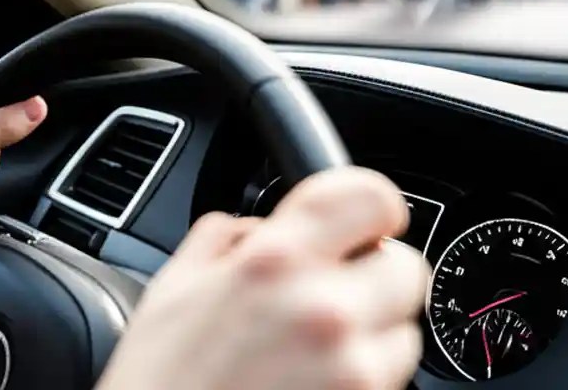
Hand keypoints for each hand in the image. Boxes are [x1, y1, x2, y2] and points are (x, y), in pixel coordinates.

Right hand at [98, 168, 428, 389]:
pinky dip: (363, 378)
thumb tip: (260, 226)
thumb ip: (226, 237)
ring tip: (313, 350)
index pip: (371, 196)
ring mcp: (352, 368)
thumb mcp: (175, 284)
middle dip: (371, 276)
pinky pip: (390, 380)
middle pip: (405, 266)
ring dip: (372, 334)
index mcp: (275, 259)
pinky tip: (312, 382)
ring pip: (403, 331)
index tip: (365, 220)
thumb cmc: (162, 379)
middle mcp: (323, 308)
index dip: (371, 205)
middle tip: (329, 294)